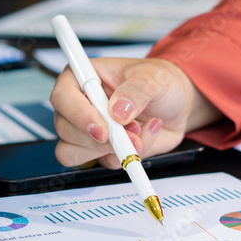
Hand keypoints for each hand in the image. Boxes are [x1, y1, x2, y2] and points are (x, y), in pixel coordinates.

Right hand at [49, 57, 221, 168]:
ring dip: (108, 151)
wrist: (178, 104)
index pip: (62, 97)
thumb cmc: (160, 82)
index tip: (103, 129)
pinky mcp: (102, 150)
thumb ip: (136, 91)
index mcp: (84, 77)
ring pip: (73, 152)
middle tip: (129, 136)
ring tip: (138, 135)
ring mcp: (88, 130)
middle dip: (97, 140)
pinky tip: (145, 137)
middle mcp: (80, 104)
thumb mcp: (154, 78)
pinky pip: (105, 162)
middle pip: (65, 129)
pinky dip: (127, 155)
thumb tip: (117, 111)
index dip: (78, 115)